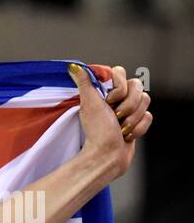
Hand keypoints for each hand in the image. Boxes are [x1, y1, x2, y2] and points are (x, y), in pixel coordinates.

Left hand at [68, 64, 152, 181]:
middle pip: (138, 86)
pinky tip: (126, 135)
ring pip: (146, 101)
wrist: (107, 155)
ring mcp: (129, 110)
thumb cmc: (96, 131)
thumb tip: (73, 67)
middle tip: (115, 117)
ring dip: (132, 118)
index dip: (119, 87)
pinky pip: (149, 116)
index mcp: (104, 92)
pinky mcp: (137, 122)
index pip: (121, 72)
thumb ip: (85, 83)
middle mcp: (117, 99)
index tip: (109, 101)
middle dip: (128, 105)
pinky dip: (138, 128)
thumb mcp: (88, 104)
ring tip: (119, 128)